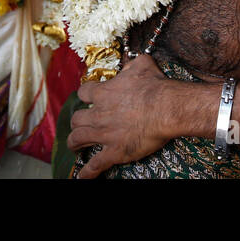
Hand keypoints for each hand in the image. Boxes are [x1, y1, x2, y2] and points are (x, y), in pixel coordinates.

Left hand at [66, 54, 173, 178]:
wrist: (165, 108)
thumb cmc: (155, 86)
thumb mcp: (142, 65)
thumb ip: (131, 64)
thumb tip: (131, 63)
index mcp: (103, 93)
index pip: (84, 93)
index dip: (85, 95)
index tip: (86, 98)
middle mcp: (99, 114)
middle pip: (77, 118)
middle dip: (76, 121)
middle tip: (78, 124)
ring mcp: (104, 134)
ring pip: (78, 139)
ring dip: (74, 142)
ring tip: (73, 145)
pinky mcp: (114, 151)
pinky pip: (95, 164)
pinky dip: (86, 172)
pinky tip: (81, 177)